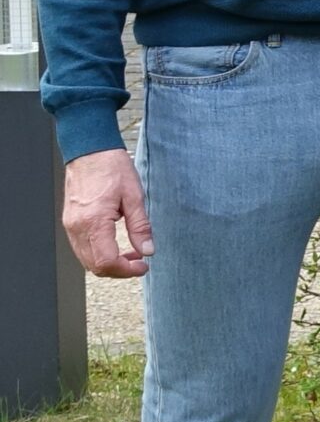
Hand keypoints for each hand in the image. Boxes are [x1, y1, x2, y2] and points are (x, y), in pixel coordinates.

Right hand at [62, 148, 150, 277]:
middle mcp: (77, 227)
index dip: (126, 271)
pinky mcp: (70, 222)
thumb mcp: (135, 197)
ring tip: (131, 254)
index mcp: (94, 221)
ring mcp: (70, 225)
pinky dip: (99, 254)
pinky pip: (82, 248)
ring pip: (86, 260)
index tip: (143, 266)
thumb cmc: (112, 168)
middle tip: (139, 263)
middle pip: (94, 266)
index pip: (106, 262)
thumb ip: (141, 227)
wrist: (90, 151)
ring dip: (109, 264)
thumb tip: (148, 251)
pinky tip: (116, 246)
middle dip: (119, 271)